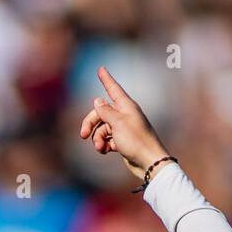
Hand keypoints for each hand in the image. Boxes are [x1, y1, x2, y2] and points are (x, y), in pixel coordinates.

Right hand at [79, 65, 171, 183]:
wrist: (148, 162)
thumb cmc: (136, 141)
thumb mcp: (118, 123)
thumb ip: (105, 111)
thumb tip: (97, 101)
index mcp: (126, 106)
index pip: (113, 89)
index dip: (106, 79)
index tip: (100, 69)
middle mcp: (124, 115)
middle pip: (101, 113)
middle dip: (90, 123)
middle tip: (83, 135)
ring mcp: (123, 129)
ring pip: (102, 128)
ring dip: (97, 138)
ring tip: (100, 147)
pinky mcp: (122, 141)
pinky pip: (107, 139)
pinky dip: (104, 144)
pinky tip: (104, 150)